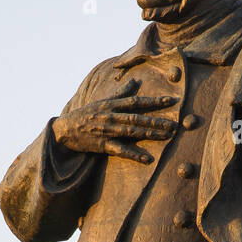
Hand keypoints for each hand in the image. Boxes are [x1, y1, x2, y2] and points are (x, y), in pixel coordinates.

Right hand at [53, 78, 178, 162]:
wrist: (65, 129)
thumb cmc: (86, 114)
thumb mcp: (102, 101)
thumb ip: (120, 93)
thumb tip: (134, 82)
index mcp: (113, 105)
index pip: (138, 101)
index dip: (155, 101)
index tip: (172, 100)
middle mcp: (112, 116)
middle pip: (138, 117)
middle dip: (158, 120)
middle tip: (176, 123)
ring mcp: (108, 131)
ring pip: (132, 132)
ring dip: (151, 134)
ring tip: (168, 136)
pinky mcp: (103, 145)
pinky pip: (121, 150)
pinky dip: (134, 154)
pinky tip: (147, 159)